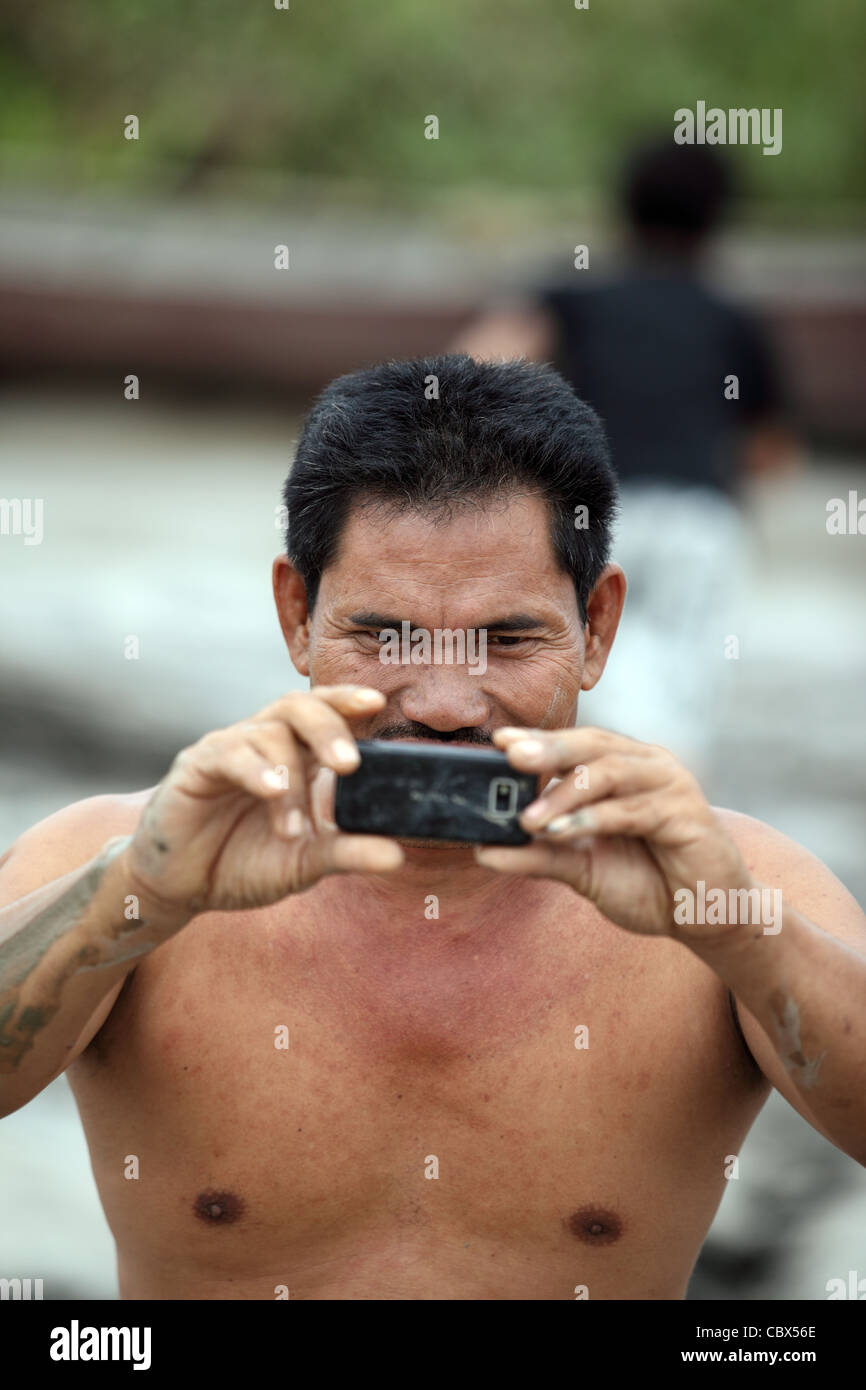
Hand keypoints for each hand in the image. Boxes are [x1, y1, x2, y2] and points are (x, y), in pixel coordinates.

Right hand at [123, 686, 402, 916]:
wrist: (182, 888)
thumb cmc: (244, 863)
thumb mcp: (304, 862)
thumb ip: (348, 853)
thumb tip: (398, 855)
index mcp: (296, 755)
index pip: (326, 712)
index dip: (348, 700)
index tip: (377, 704)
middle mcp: (264, 742)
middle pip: (298, 707)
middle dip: (328, 729)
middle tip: (348, 765)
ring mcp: (230, 749)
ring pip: (268, 734)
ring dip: (290, 779)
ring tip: (295, 829)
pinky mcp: (196, 766)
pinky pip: (230, 753)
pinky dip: (256, 771)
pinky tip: (272, 792)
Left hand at [475, 726, 754, 940]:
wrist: (707, 917)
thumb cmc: (648, 883)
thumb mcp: (582, 869)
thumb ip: (537, 856)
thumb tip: (483, 851)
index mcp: (623, 767)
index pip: (576, 743)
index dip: (539, 738)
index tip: (498, 741)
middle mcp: (648, 766)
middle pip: (592, 745)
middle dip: (548, 750)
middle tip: (510, 757)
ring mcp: (671, 786)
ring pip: (610, 773)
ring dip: (565, 795)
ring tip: (528, 819)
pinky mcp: (687, 815)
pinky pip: (634, 811)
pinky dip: (594, 820)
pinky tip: (562, 833)